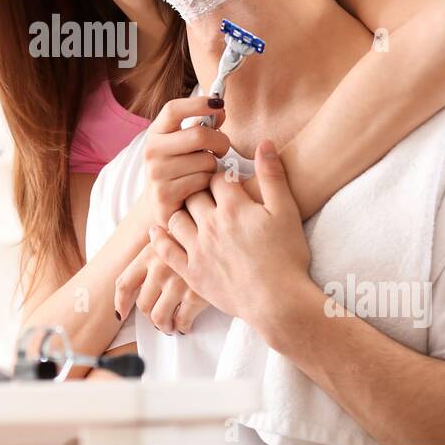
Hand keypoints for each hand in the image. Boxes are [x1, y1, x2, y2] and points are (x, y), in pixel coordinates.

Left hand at [114, 241, 210, 334]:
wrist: (225, 238)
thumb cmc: (196, 239)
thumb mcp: (169, 239)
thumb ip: (152, 257)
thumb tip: (136, 285)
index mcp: (149, 253)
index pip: (124, 283)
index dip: (121, 302)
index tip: (122, 313)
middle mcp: (160, 268)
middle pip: (143, 305)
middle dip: (149, 317)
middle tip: (158, 319)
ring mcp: (177, 282)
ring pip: (159, 317)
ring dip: (164, 325)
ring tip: (171, 325)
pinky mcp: (196, 295)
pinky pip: (182, 321)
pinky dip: (182, 326)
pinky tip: (186, 324)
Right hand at [139, 96, 230, 228]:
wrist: (158, 206)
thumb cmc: (178, 168)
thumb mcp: (182, 144)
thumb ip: (200, 126)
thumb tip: (219, 110)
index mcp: (156, 133)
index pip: (173, 109)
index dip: (199, 103)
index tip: (218, 103)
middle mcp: (152, 151)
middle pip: (199, 135)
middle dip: (220, 141)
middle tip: (222, 149)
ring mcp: (156, 174)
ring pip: (206, 160)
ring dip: (214, 167)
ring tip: (205, 171)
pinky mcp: (165, 195)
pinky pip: (203, 181)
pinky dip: (209, 184)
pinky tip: (201, 188)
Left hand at [150, 140, 312, 325]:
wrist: (278, 301)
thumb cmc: (287, 256)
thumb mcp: (286, 211)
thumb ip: (273, 175)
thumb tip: (265, 142)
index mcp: (233, 207)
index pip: (216, 177)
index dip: (220, 176)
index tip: (224, 179)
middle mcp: (210, 224)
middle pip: (193, 194)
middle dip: (198, 189)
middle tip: (204, 192)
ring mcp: (198, 249)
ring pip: (175, 218)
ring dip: (180, 210)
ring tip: (188, 210)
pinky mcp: (192, 272)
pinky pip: (166, 251)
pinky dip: (159, 238)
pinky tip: (157, 230)